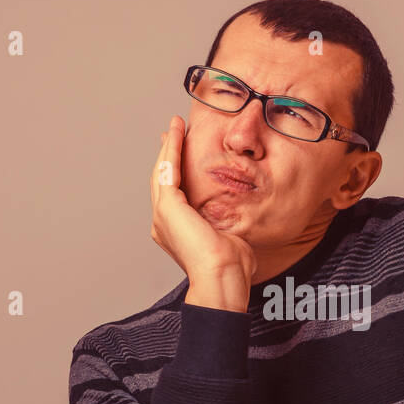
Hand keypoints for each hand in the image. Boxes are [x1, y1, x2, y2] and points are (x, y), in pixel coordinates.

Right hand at [151, 115, 256, 304]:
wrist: (222, 278)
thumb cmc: (231, 269)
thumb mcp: (231, 240)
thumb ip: (229, 228)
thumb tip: (240, 227)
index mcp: (176, 231)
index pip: (174, 193)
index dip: (176, 170)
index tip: (180, 152)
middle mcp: (163, 223)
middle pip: (163, 178)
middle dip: (168, 153)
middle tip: (172, 131)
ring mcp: (162, 215)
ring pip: (162, 170)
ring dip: (169, 145)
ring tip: (175, 125)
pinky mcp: (168, 207)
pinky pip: (168, 169)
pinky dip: (172, 148)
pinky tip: (177, 132)